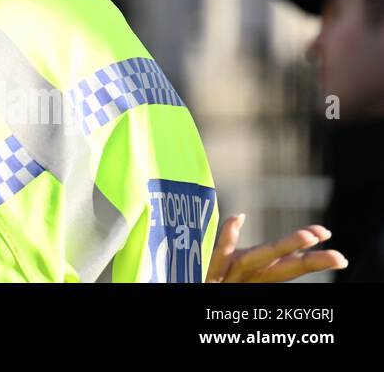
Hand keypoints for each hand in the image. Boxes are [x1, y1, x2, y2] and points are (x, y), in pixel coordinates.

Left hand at [207, 213, 348, 281]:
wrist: (165, 286)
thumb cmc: (195, 279)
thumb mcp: (220, 273)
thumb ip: (231, 255)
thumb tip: (239, 219)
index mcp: (244, 280)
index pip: (282, 270)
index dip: (308, 261)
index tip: (338, 255)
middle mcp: (237, 279)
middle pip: (276, 268)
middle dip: (307, 259)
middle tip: (336, 251)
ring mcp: (220, 277)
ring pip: (253, 261)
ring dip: (282, 247)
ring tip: (309, 236)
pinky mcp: (201, 274)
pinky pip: (212, 256)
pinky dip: (224, 237)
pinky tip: (238, 218)